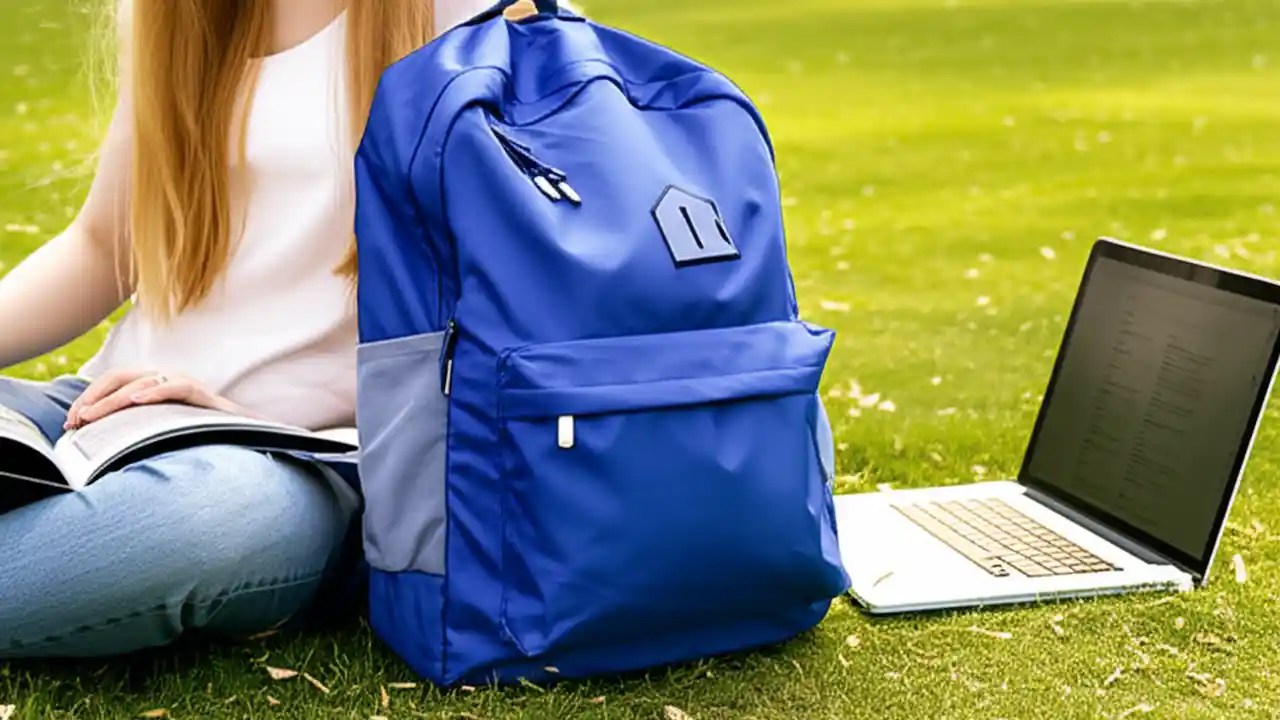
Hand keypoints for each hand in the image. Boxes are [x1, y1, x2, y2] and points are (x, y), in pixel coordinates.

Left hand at [65, 369, 243, 429]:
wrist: (240, 434)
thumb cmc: (196, 436)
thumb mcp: (157, 432)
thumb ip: (133, 432)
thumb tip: (95, 446)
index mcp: (150, 387)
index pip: (111, 383)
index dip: (88, 399)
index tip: (70, 423)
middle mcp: (163, 379)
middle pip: (118, 377)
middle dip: (92, 398)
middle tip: (75, 421)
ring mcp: (181, 382)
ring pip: (140, 381)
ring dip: (111, 399)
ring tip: (92, 415)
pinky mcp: (200, 393)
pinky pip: (176, 387)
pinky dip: (155, 391)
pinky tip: (138, 400)